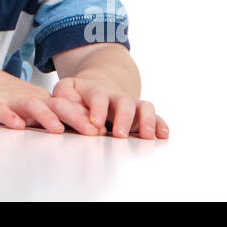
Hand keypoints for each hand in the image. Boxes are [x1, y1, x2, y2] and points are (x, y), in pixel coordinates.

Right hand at [0, 75, 102, 133]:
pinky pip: (0, 111)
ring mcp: (10, 101)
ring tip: (57, 128)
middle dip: (74, 117)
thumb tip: (86, 130)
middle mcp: (30, 99)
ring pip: (30, 106)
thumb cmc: (8, 101)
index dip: (85, 117)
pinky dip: (8, 117)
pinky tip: (16, 124)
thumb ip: (55, 117)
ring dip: (45, 117)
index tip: (102, 129)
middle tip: (90, 130)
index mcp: (42, 101)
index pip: (68, 107)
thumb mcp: (34, 108)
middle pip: (55, 105)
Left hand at [53, 75, 168, 139]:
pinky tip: (162, 135)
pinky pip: (154, 117)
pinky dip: (160, 125)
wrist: (94, 89)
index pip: (98, 96)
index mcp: (95, 91)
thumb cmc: (77, 97)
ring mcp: (130, 106)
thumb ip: (63, 100)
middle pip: (124, 102)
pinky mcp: (140, 116)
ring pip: (143, 107)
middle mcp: (116, 98)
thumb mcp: (66, 93)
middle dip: (123, 118)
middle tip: (120, 134)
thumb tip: (65, 108)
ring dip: (146, 121)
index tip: (95, 124)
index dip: (97, 108)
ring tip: (146, 137)